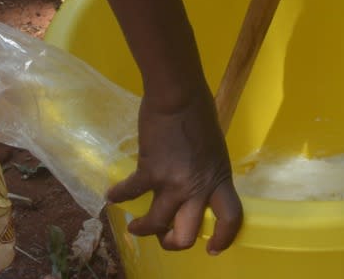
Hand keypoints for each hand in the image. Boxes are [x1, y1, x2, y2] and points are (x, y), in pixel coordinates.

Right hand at [107, 90, 242, 253]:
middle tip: (165, 238)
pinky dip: (119, 196)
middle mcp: (197, 188)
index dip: (224, 238)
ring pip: (156, 223)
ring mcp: (172, 183)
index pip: (231, 218)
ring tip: (135, 227)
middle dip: (174, 243)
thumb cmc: (200, 115)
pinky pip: (130, 193)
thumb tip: (199, 183)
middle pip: (187, 234)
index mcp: (218, 179)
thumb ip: (207, 172)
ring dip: (144, 229)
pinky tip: (113, 196)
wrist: (177, 95)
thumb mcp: (214, 149)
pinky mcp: (148, 172)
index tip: (212, 248)